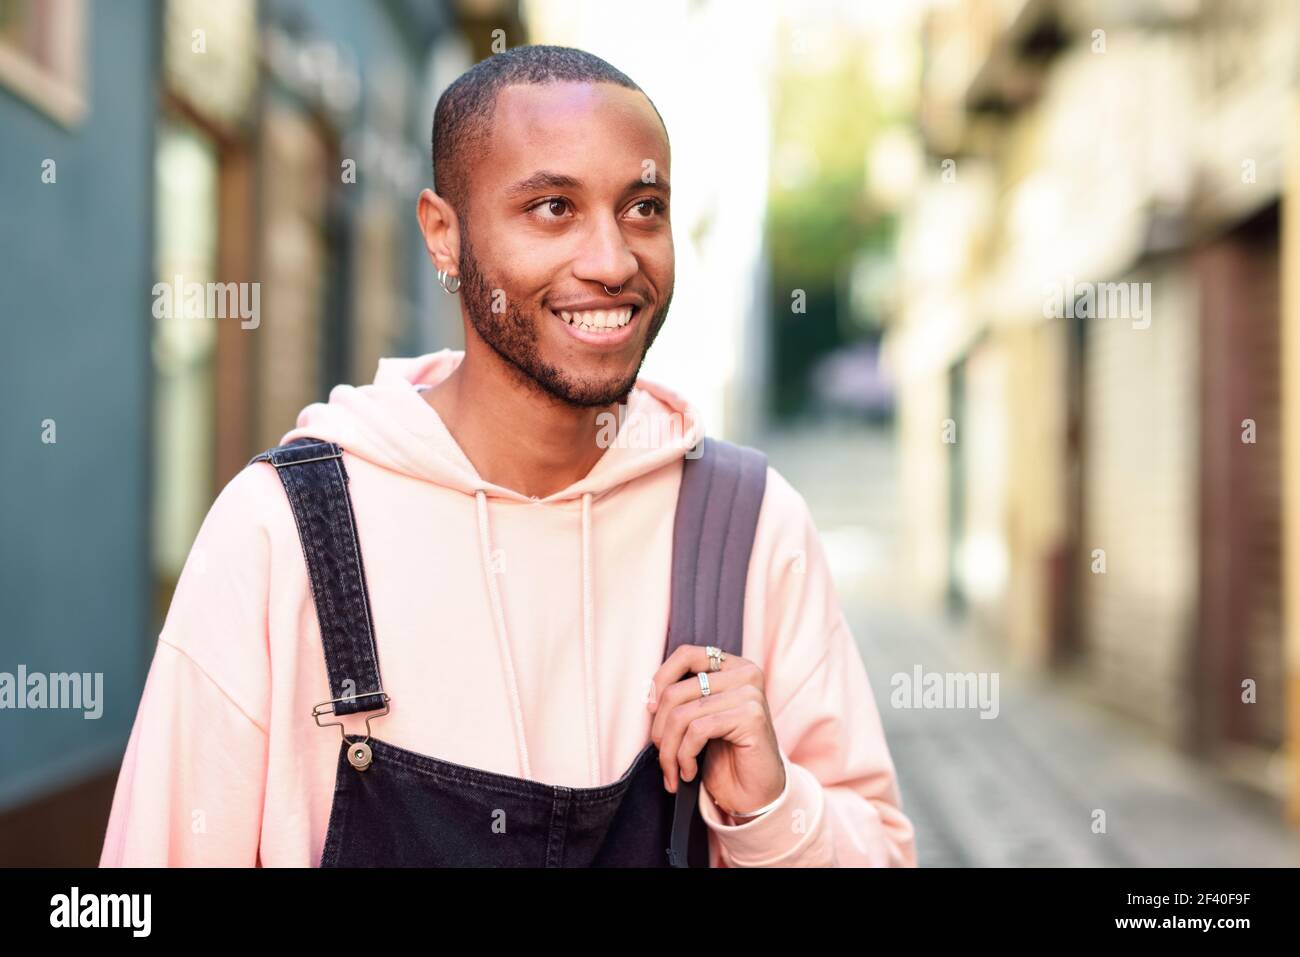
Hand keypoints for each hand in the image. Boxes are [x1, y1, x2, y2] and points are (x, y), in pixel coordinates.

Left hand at [647, 644, 785, 818]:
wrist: (755, 794)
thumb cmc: (726, 757)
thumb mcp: (701, 719)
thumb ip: (684, 698)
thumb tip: (648, 694)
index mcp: (733, 666)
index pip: (686, 654)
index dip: (660, 679)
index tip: (650, 709)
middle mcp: (745, 673)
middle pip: (677, 691)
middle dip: (659, 730)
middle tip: (662, 756)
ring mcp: (750, 693)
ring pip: (683, 714)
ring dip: (669, 751)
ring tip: (673, 771)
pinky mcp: (751, 716)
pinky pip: (697, 730)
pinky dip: (684, 756)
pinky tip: (689, 773)